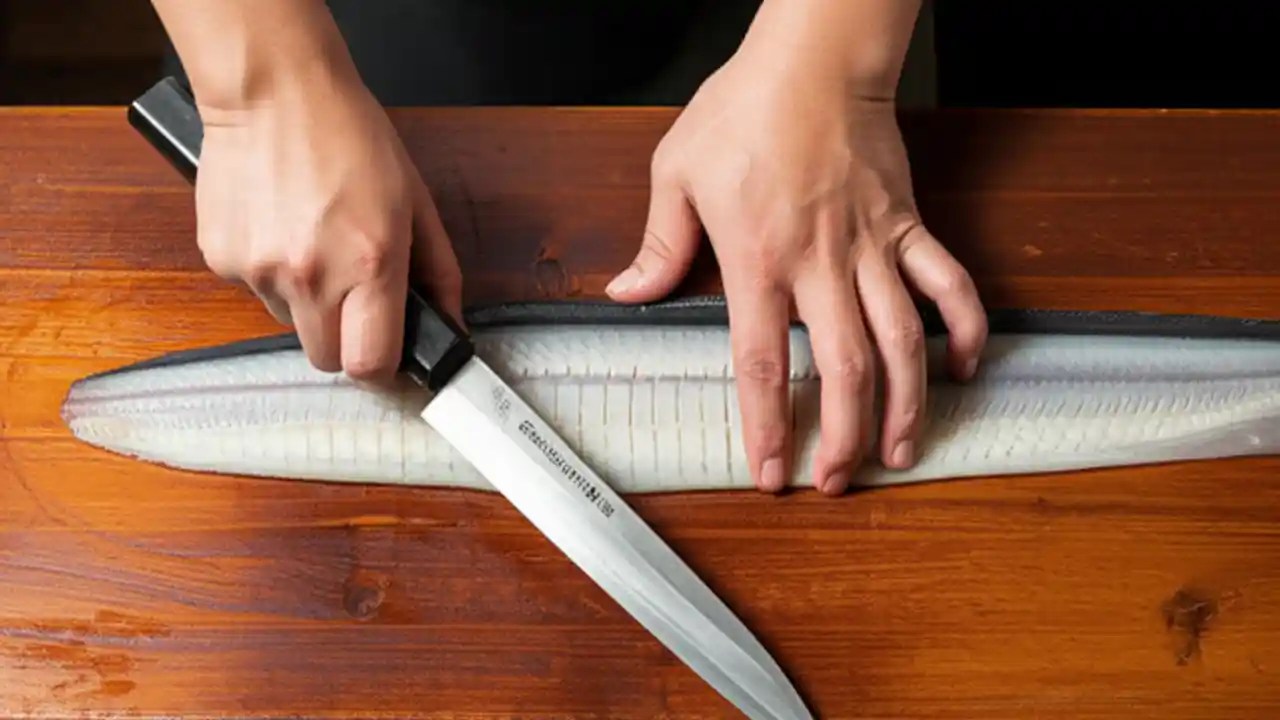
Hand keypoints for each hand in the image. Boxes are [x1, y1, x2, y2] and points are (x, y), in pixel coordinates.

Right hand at [193, 72, 462, 387]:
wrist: (271, 89)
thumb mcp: (415, 200)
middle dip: (343, 339)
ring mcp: (258, 270)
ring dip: (305, 299)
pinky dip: (269, 268)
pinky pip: (253, 287)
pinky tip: (278, 221)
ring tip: (311, 238)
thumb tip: (451, 322)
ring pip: (288, 321)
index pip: (369, 365)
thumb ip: (438, 270)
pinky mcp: (219, 258)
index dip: (381, 366)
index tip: (386, 350)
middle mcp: (311, 277)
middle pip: (325, 359)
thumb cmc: (350, 136)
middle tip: (351, 294)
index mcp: (370, 265)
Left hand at [605, 34, 986, 495]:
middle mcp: (820, 264)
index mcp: (757, 259)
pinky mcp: (908, 225)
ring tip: (903, 452)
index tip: (771, 473)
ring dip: (907, 403)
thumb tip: (627, 292)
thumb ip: (658, 245)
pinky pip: (949, 284)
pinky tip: (963, 369)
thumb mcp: (677, 173)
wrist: (814, 60)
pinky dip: (964, 327)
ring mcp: (872, 247)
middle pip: (843, 369)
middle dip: (844, 436)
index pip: (762, 362)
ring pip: (903, 342)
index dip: (768, 426)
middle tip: (839, 480)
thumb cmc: (743, 110)